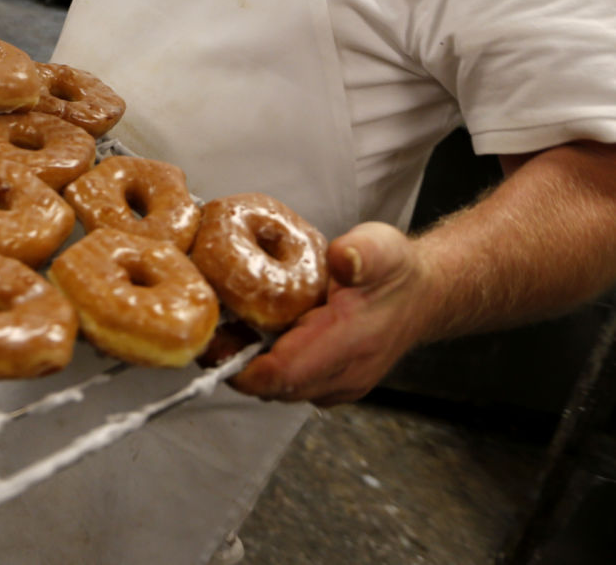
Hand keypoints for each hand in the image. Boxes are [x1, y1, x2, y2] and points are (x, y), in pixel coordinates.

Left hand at [230, 222, 430, 405]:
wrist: (423, 294)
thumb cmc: (396, 270)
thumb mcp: (379, 247)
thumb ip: (360, 252)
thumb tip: (343, 258)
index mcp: (347, 343)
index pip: (282, 374)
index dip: (239, 366)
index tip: (211, 342)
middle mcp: (343, 375)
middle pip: (273, 387)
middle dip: (236, 363)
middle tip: (212, 326)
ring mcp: (340, 384)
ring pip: (280, 389)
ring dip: (252, 365)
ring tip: (231, 326)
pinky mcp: (336, 383)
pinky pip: (294, 384)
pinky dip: (271, 365)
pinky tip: (261, 333)